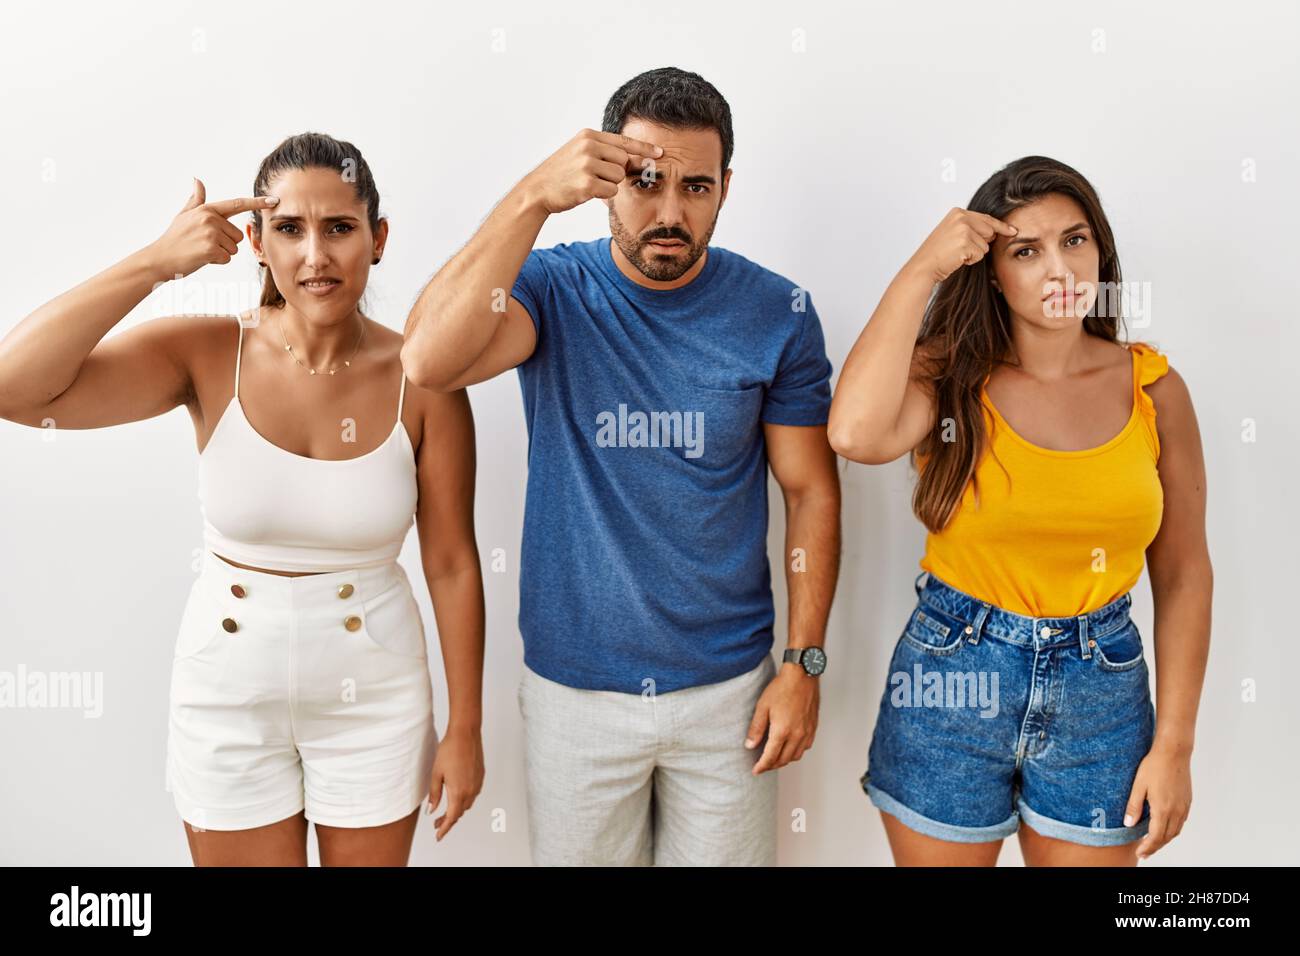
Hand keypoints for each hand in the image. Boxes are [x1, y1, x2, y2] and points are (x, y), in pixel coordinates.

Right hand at [145, 179, 278, 278]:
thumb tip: (197, 180)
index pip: (237, 204)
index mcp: (207, 209)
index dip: (257, 203)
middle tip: (204, 244)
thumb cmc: (174, 238)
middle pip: (238, 235)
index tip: (274, 201)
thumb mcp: (184, 215)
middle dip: (226, 244)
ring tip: (202, 250)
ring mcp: (211, 233)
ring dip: (221, 253)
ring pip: (234, 248)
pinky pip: (227, 258)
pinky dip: (217, 261)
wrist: (160, 258)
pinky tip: (201, 258)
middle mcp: (210, 218)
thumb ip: (196, 200)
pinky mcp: (211, 248)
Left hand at [425, 724, 484, 841]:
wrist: (465, 734)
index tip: (438, 836)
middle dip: (448, 820)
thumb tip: (432, 810)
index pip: (451, 817)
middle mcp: (470, 791)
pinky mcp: (480, 776)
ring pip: (467, 804)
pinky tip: (457, 796)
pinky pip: (473, 794)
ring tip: (445, 811)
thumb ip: (434, 794)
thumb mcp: (436, 774)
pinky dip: (464, 800)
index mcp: (458, 792)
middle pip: (459, 813)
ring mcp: (477, 784)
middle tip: (437, 824)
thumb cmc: (449, 751)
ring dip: (457, 810)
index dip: (444, 829)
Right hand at [519, 129, 662, 214]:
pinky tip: (585, 191)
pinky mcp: (587, 183)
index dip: (644, 149)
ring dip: (609, 184)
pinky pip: (611, 190)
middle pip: (624, 161)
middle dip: (617, 172)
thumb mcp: (579, 153)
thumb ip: (604, 152)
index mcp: (588, 136)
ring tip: (588, 183)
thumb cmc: (561, 174)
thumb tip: (636, 160)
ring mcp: (587, 164)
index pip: (623, 141)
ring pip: (619, 177)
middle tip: (597, 176)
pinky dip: (602, 194)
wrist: (536, 190)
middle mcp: (589, 146)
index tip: (660, 153)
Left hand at [745, 663, 819, 773]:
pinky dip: (796, 751)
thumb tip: (750, 745)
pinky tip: (790, 747)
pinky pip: (806, 747)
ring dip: (785, 760)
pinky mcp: (813, 727)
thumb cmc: (782, 688)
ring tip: (775, 757)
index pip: (770, 757)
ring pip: (796, 755)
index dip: (762, 766)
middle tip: (762, 765)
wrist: (802, 675)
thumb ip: (756, 728)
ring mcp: (807, 731)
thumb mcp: (762, 707)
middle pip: (784, 760)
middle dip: (772, 765)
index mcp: (782, 731)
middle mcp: (797, 735)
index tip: (755, 771)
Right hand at [905, 207, 1017, 283]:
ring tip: (956, 254)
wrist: (923, 266)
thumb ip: (970, 227)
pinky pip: (980, 254)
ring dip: (974, 253)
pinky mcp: (965, 244)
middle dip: (981, 242)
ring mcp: (963, 230)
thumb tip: (994, 231)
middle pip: (989, 231)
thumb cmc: (937, 253)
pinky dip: (971, 260)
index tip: (1013, 230)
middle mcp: (961, 218)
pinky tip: (957, 259)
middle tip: (961, 249)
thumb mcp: (952, 232)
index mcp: (958, 212)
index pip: (986, 218)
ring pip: (985, 244)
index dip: (1001, 226)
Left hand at [1125, 743, 1192, 859]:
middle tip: (1144, 853)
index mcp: (1163, 809)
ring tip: (1153, 843)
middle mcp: (1176, 811)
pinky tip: (1165, 828)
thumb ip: (1134, 806)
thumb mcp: (1138, 785)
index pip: (1156, 836)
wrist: (1174, 753)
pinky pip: (1181, 822)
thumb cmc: (1154, 766)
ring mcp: (1184, 807)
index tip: (1140, 854)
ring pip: (1176, 831)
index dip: (1148, 847)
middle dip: (1155, 847)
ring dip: (1165, 840)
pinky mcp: (1187, 801)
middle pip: (1167, 837)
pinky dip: (1172, 830)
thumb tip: (1128, 824)